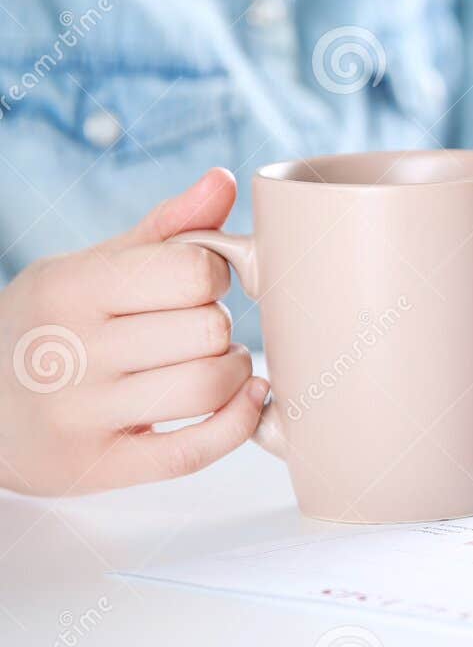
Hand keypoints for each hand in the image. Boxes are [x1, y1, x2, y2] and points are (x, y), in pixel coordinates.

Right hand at [0, 169, 266, 495]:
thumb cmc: (53, 325)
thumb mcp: (93, 266)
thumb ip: (167, 228)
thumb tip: (224, 180)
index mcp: (70, 288)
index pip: (193, 271)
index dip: (215, 275)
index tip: (200, 283)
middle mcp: (71, 351)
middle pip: (209, 330)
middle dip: (220, 326)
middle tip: (199, 329)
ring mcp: (82, 415)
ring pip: (208, 386)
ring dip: (234, 373)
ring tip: (215, 363)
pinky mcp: (100, 466)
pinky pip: (196, 450)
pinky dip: (237, 422)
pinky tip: (243, 400)